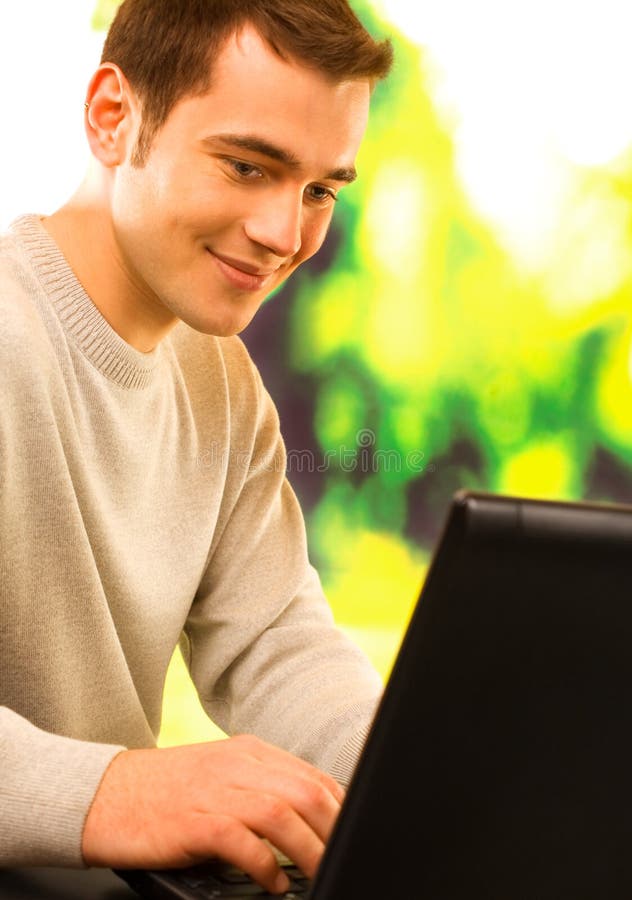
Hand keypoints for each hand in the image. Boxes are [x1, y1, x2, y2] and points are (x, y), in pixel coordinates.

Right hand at [81, 735, 344, 893]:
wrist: (104, 795)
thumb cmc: (164, 792)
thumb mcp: (220, 776)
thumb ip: (260, 787)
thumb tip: (306, 821)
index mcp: (249, 752)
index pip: (312, 776)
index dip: (340, 807)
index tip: (351, 833)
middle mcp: (237, 765)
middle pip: (306, 792)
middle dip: (334, 829)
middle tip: (344, 855)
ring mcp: (216, 790)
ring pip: (283, 814)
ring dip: (309, 849)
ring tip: (318, 873)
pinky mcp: (194, 820)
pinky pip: (244, 842)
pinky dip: (267, 866)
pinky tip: (275, 884)